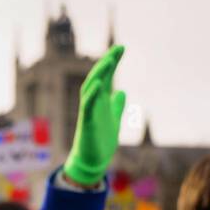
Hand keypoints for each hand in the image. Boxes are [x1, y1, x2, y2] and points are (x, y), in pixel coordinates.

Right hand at [64, 45, 126, 187]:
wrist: (93, 162)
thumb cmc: (101, 141)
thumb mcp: (114, 120)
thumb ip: (116, 105)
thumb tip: (121, 92)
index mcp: (101, 101)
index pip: (106, 76)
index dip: (113, 62)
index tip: (122, 48)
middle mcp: (93, 103)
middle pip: (98, 77)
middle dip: (107, 63)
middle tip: (118, 48)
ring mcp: (89, 112)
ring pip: (90, 88)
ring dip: (99, 74)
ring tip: (109, 61)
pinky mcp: (86, 123)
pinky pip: (87, 106)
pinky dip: (93, 94)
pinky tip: (100, 84)